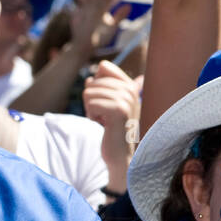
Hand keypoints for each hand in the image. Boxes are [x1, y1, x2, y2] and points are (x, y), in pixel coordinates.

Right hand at [69, 0, 129, 56]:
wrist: (82, 48)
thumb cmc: (98, 37)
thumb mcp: (112, 27)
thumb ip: (119, 16)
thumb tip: (129, 5)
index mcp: (101, 8)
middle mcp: (94, 8)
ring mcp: (87, 14)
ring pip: (95, 1)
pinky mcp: (82, 22)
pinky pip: (86, 13)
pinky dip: (90, 6)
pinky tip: (94, 4)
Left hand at [83, 61, 143, 180]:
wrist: (119, 153)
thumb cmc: (110, 128)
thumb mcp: (104, 104)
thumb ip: (98, 88)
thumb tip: (90, 78)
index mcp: (129, 85)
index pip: (103, 67)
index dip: (94, 85)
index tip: (104, 102)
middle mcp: (131, 89)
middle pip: (93, 81)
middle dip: (91, 100)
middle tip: (104, 115)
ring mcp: (127, 99)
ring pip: (89, 92)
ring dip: (91, 109)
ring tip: (104, 120)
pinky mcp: (120, 110)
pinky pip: (91, 103)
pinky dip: (92, 115)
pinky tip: (104, 124)